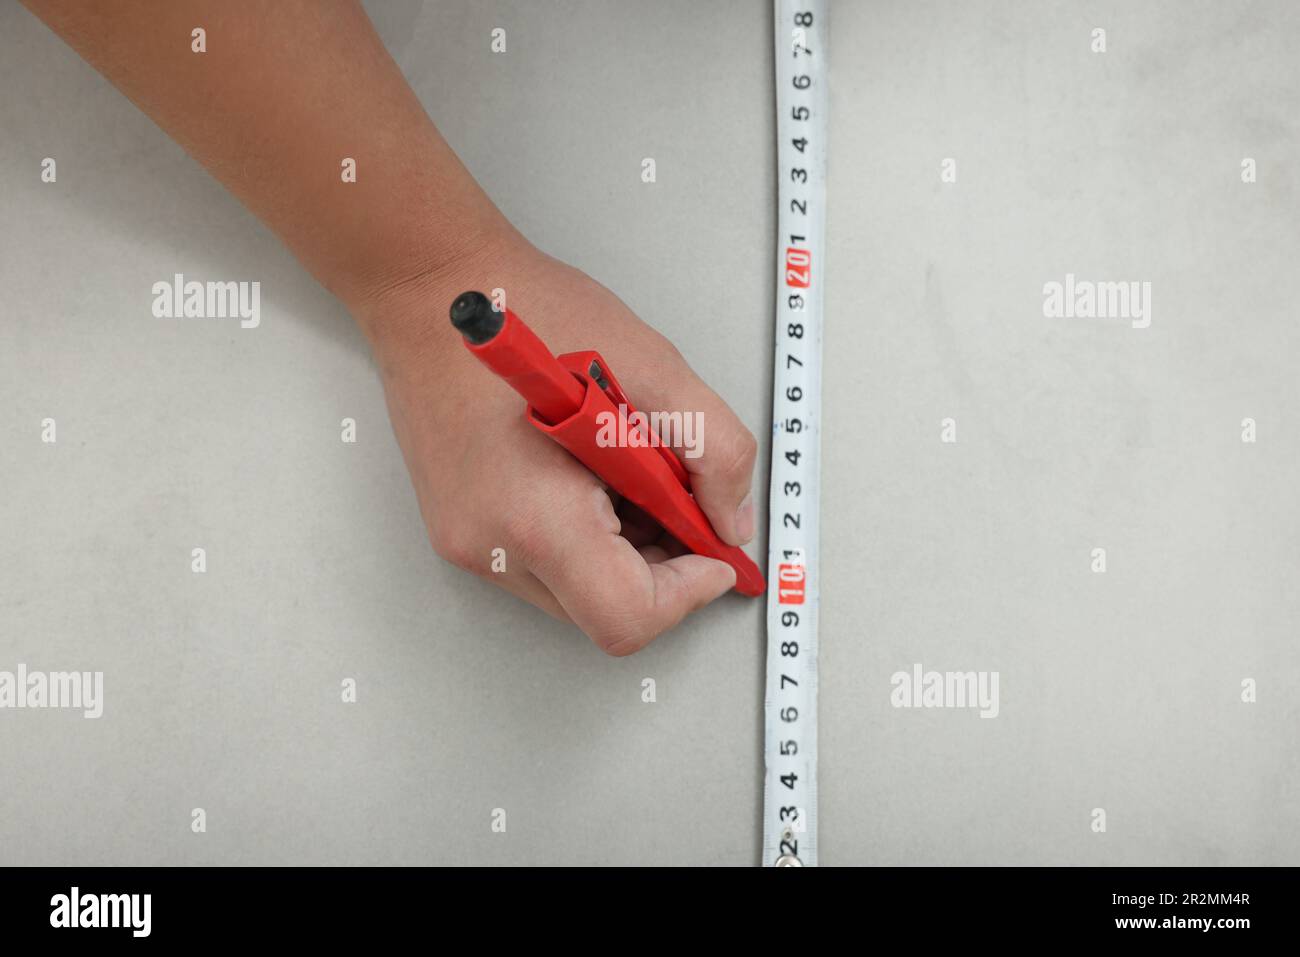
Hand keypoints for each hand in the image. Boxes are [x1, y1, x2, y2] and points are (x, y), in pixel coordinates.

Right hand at [355, 234, 759, 654]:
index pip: (627, 617)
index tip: (716, 554)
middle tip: (680, 500)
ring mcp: (469, 544)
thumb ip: (714, 452)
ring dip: (623, 551)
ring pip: (574, 593)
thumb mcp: (655, 369)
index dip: (687, 594)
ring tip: (629, 472)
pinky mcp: (459, 531)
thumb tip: (730, 522)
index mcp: (537, 517)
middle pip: (602, 612)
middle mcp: (493, 547)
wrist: (432, 289)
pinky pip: (541, 565)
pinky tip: (591, 473)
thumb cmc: (531, 314)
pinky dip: (585, 536)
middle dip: (661, 567)